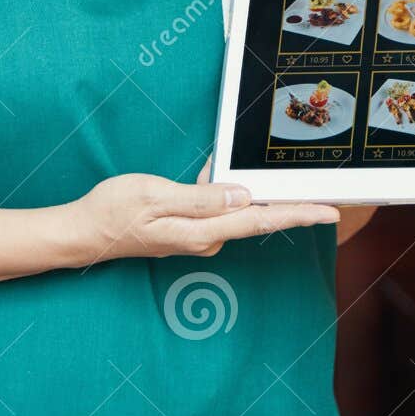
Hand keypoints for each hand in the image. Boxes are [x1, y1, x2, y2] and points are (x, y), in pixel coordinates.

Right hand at [67, 161, 338, 266]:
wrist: (84, 233)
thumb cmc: (114, 212)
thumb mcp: (155, 195)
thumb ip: (201, 198)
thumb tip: (242, 196)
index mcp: (203, 231)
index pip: (261, 219)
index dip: (299, 214)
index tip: (331, 211)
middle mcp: (207, 238)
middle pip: (259, 218)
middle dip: (293, 205)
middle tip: (328, 196)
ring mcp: (198, 237)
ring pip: (239, 212)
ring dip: (258, 196)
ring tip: (274, 180)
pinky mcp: (189, 231)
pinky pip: (219, 210)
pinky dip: (228, 193)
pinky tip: (220, 176)